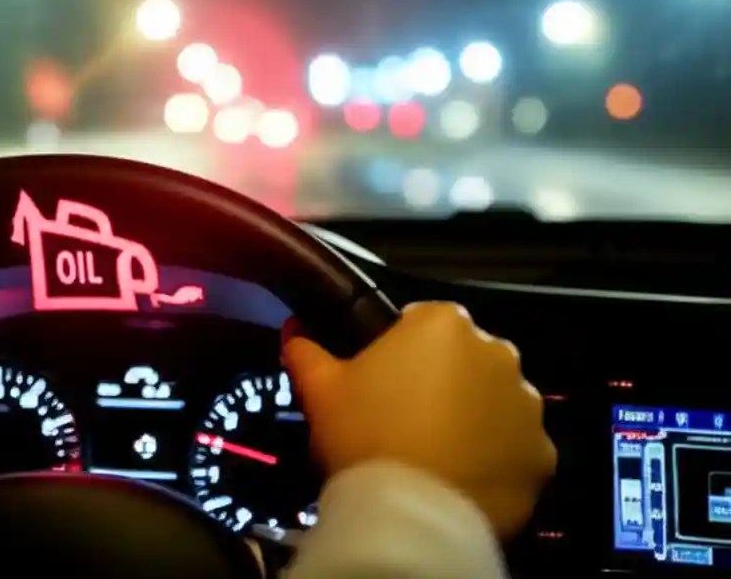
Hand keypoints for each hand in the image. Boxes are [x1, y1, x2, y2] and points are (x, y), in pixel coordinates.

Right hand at [281, 302, 555, 538]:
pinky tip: (458, 477)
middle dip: (439, 380)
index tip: (378, 383)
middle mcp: (496, 351)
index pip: (419, 322)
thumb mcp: (320, 391)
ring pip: (492, 402)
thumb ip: (306, 352)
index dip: (395, 351)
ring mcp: (525, 404)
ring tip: (431, 452)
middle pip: (462, 358)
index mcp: (442, 323)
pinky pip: (513, 448)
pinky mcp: (541, 453)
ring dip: (470, 417)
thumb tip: (294, 333)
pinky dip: (493, 458)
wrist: (411, 514)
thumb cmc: (365, 435)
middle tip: (400, 418)